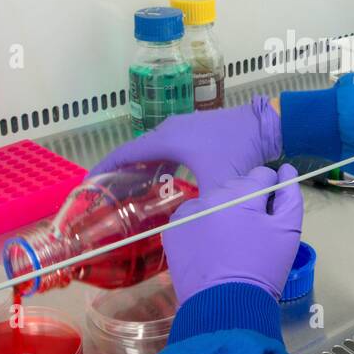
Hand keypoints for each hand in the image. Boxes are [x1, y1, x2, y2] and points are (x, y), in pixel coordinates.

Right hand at [90, 96, 281, 190]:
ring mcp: (182, 126)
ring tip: (127, 191)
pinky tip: (159, 179)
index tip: (87, 185)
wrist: (266, 126)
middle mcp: (170, 128)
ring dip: (139, 168)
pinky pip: (166, 147)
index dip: (105, 169)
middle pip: (135, 151)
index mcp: (168, 139)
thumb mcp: (218, 184)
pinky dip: (157, 162)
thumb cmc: (240, 153)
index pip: (126, 153)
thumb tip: (180, 226)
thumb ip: (197, 205)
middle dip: (119, 172)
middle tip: (106, 195)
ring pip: (152, 149)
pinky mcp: (194, 129)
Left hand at [162, 164, 302, 302]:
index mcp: (243, 193)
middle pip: (236, 186)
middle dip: (246, 202)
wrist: (225, 307)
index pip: (261, 176)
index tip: (269, 216)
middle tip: (251, 233)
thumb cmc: (263, 269)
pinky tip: (210, 247)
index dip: (270, 193)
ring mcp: (189, 211)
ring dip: (223, 212)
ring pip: (213, 200)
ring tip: (229, 242)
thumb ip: (290, 195)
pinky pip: (192, 217)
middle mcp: (212, 195)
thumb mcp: (289, 232)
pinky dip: (201, 225)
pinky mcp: (173, 229)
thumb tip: (286, 169)